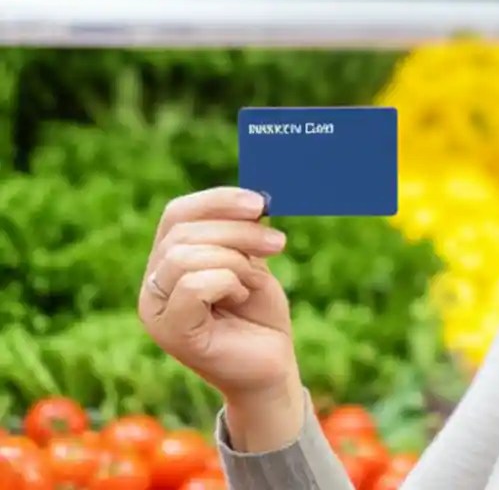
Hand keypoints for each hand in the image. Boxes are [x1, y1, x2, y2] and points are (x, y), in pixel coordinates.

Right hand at [139, 187, 297, 403]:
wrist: (272, 366)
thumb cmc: (259, 315)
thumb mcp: (250, 263)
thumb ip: (240, 233)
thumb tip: (253, 200)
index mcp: (166, 263)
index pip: (177, 214)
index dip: (217, 200)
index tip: (260, 202)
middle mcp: (152, 286)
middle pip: (184, 232)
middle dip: (239, 231)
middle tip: (278, 244)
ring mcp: (156, 312)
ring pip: (185, 256)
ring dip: (235, 260)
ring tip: (254, 281)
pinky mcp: (172, 334)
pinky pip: (192, 286)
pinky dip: (227, 282)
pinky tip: (241, 297)